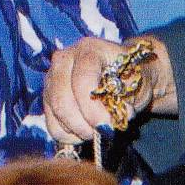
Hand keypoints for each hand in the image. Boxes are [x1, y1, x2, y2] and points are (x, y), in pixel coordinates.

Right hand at [43, 35, 176, 150]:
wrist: (127, 75)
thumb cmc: (132, 76)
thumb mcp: (136, 84)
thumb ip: (123, 101)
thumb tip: (107, 124)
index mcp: (89, 50)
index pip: (82, 81)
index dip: (92, 109)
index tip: (107, 126)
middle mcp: (64, 59)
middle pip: (62, 100)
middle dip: (83, 124)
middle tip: (103, 131)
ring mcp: (52, 78)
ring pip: (55, 114)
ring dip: (78, 130)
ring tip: (98, 128)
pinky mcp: (48, 96)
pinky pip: (52, 125)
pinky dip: (69, 135)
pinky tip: (86, 129)